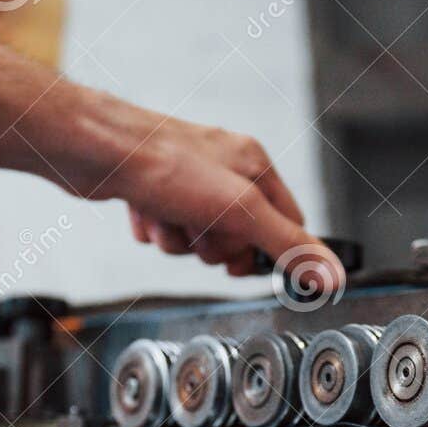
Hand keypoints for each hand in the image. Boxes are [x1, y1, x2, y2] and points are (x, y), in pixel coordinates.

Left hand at [69, 101, 345, 293]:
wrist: (95, 151)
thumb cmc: (167, 168)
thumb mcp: (241, 213)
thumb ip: (289, 246)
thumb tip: (331, 275)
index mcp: (254, 164)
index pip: (287, 221)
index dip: (266, 251)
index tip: (242, 263)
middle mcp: (223, 166)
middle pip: (238, 236)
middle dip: (212, 245)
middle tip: (197, 230)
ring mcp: (185, 177)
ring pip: (197, 237)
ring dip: (177, 240)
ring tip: (163, 216)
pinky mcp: (152, 188)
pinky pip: (163, 230)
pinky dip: (152, 229)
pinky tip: (141, 210)